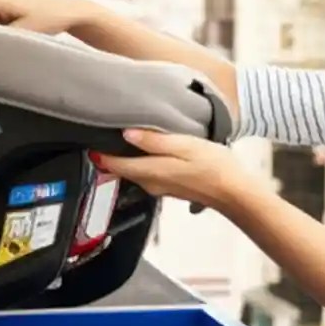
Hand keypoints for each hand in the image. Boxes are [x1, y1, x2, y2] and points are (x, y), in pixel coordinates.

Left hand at [97, 129, 267, 214]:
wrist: (233, 192)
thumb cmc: (213, 166)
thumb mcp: (183, 145)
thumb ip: (153, 141)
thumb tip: (127, 134)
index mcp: (149, 171)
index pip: (112, 164)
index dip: (98, 152)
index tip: (90, 138)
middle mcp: (150, 183)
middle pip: (121, 169)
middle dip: (110, 154)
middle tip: (103, 133)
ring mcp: (160, 188)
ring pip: (134, 172)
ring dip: (126, 158)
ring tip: (123, 138)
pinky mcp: (171, 187)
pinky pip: (148, 174)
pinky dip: (142, 162)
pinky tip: (149, 150)